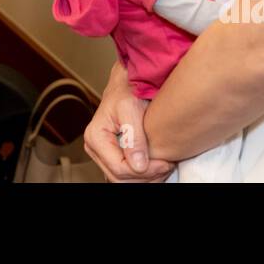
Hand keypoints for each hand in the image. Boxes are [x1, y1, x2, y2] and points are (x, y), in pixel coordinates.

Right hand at [82, 63, 174, 181]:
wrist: (129, 83)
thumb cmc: (128, 90)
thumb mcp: (131, 108)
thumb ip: (133, 137)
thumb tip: (138, 166)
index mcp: (95, 137)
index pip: (119, 168)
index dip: (144, 171)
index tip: (165, 162)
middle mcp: (95, 148)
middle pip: (120, 178)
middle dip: (146, 176)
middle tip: (168, 164)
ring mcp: (103, 153)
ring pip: (123, 180)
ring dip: (146, 177)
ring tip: (165, 164)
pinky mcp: (112, 155)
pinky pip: (126, 174)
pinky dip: (144, 174)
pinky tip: (158, 164)